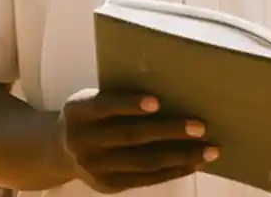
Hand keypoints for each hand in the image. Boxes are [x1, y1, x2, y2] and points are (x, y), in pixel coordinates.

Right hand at [59, 89, 217, 193]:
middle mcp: (82, 141)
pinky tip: (195, 162)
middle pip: (130, 136)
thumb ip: (117, 97)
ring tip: (210, 148)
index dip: (129, 104)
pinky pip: (146, 179)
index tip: (157, 101)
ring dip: (180, 155)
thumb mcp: (92, 100)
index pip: (104, 106)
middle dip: (169, 130)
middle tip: (200, 125)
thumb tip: (172, 86)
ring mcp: (95, 167)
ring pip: (144, 161)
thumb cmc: (91, 114)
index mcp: (77, 111)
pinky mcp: (109, 185)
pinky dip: (174, 170)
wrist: (60, 150)